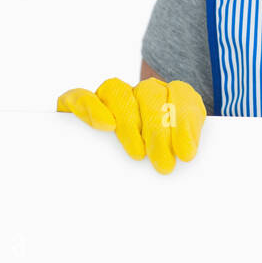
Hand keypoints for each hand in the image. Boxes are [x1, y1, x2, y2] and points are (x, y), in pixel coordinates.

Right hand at [56, 77, 205, 173]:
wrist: (98, 170)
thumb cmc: (146, 164)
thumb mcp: (167, 154)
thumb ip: (177, 150)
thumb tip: (185, 159)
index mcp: (167, 97)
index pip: (181, 94)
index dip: (186, 120)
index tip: (187, 153)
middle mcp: (138, 92)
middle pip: (150, 93)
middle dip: (160, 130)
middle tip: (164, 164)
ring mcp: (107, 97)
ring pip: (117, 92)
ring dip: (130, 122)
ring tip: (138, 155)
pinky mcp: (74, 104)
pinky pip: (82, 97)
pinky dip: (93, 108)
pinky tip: (105, 125)